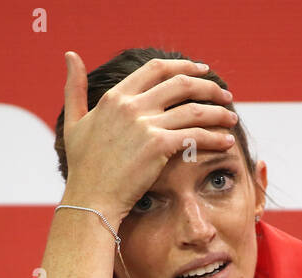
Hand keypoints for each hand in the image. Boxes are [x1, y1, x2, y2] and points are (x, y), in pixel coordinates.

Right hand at [60, 50, 237, 224]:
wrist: (90, 199)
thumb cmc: (82, 166)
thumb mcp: (74, 122)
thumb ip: (74, 88)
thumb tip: (70, 55)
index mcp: (115, 96)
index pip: (156, 69)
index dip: (183, 66)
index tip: (201, 71)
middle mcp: (131, 105)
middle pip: (181, 83)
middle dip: (208, 86)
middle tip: (225, 94)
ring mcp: (145, 124)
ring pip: (193, 109)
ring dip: (218, 111)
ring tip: (231, 117)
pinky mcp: (158, 146)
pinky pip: (195, 135)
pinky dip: (215, 137)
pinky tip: (226, 141)